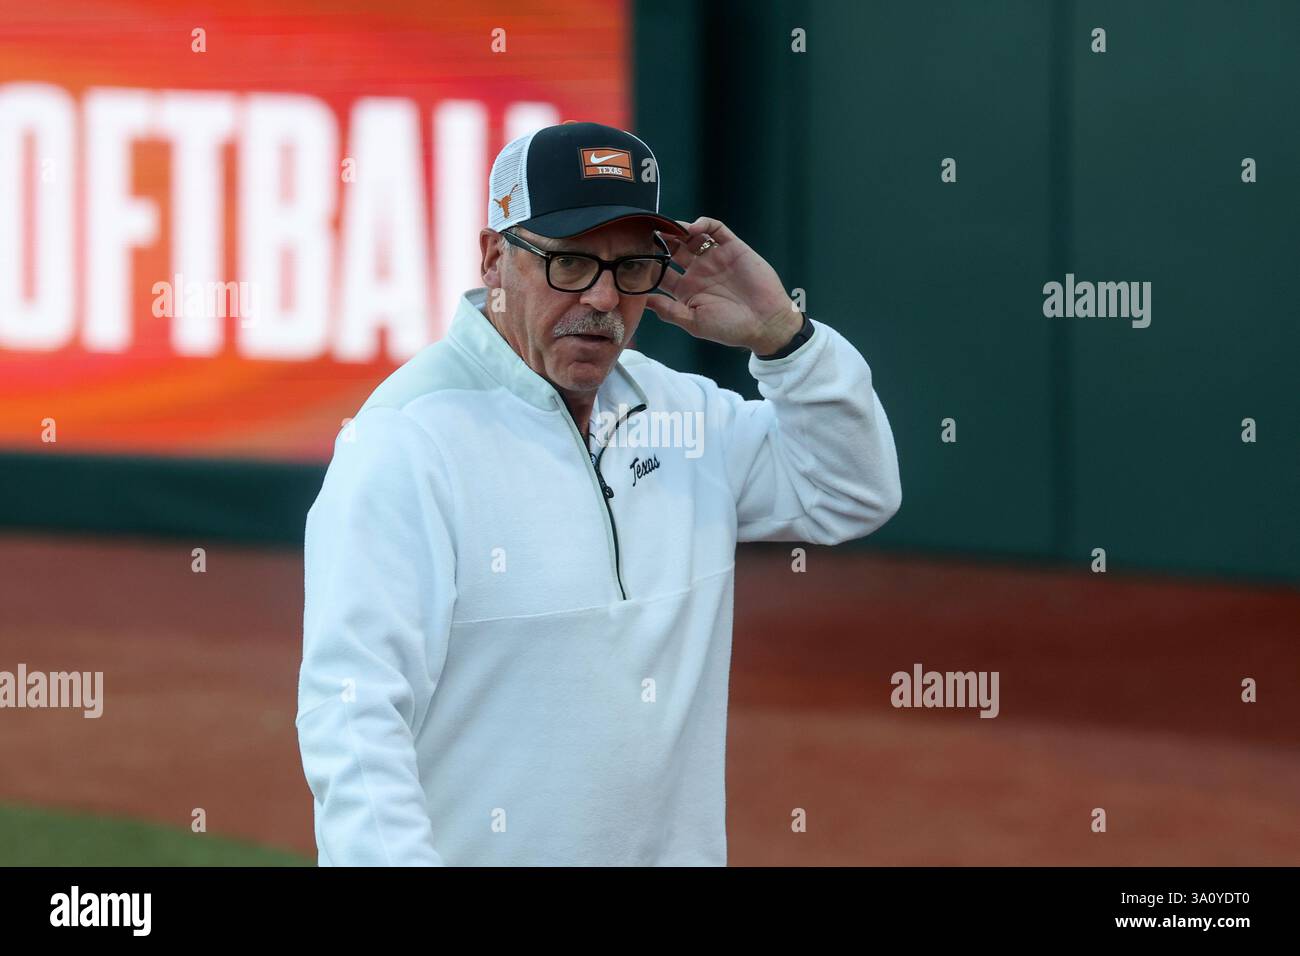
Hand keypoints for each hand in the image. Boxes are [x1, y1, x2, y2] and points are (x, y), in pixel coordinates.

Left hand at [645, 217, 803, 354]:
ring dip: (677, 230)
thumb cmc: (730, 328)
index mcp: (687, 291)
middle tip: (646, 235)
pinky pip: (716, 229)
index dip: (649, 265)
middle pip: (673, 250)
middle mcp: (698, 272)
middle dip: (660, 242)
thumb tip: (643, 300)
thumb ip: (669, 310)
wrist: (766, 322)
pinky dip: (703, 224)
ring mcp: (715, 258)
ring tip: (666, 228)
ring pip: (690, 237)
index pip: (662, 273)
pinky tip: (692, 227)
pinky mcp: (732, 247)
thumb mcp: (694, 322)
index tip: (635, 258)